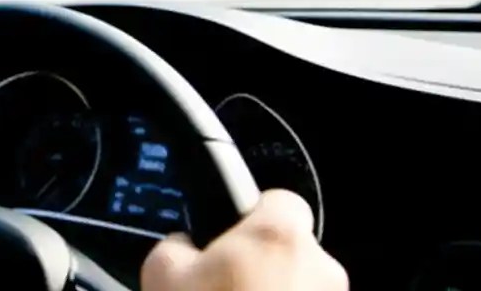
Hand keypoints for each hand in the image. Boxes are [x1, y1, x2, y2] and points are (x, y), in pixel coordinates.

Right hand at [141, 190, 346, 290]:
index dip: (250, 217)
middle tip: (224, 290)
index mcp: (278, 237)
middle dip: (262, 267)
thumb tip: (184, 247)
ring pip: (302, 289)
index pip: (278, 200)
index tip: (229, 239)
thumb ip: (176, 246)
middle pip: (291, 251)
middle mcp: (320, 269)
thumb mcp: (160, 275)